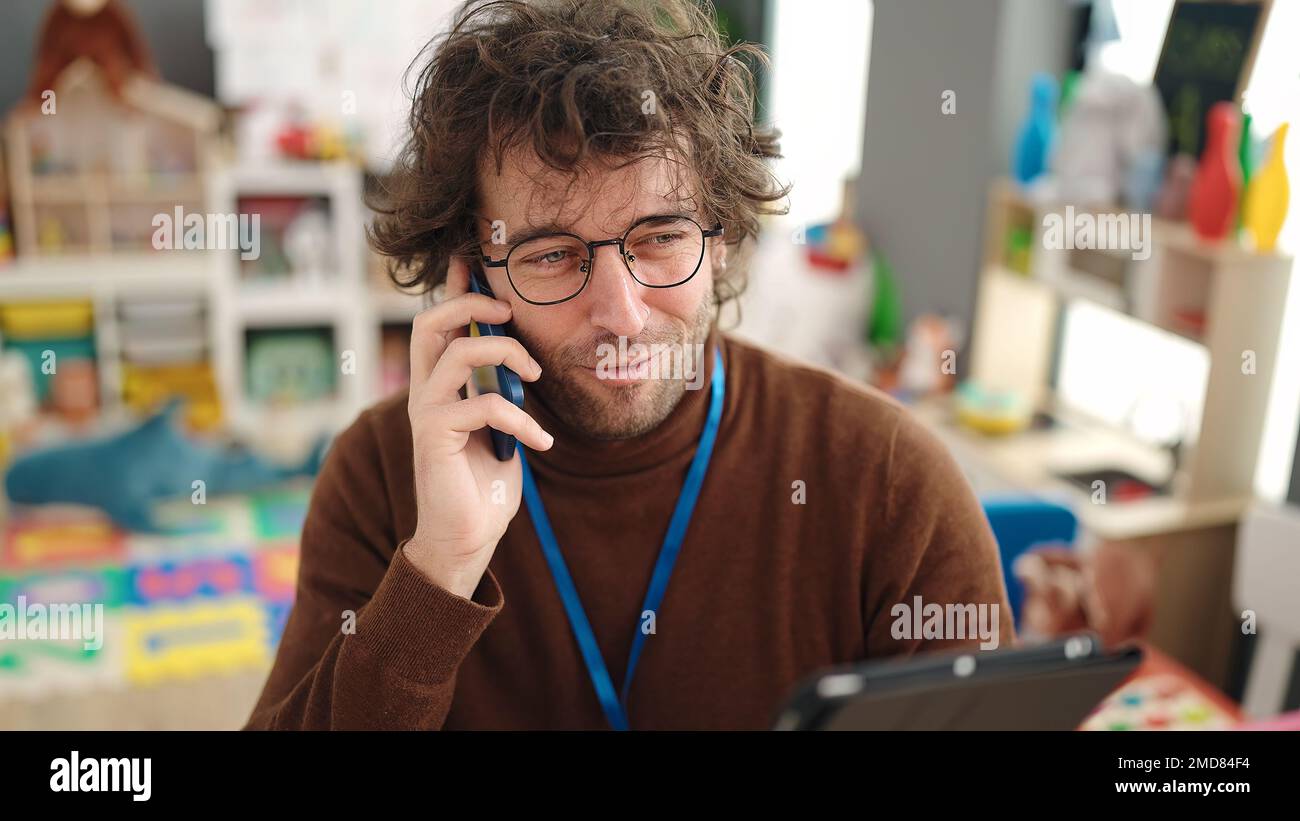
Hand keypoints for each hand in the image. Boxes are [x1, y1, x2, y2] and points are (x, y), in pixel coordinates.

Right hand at [404, 257, 551, 597]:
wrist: (465, 540)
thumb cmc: (483, 487)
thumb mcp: (499, 430)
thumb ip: (501, 395)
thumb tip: (522, 363)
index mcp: (439, 388)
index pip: (438, 325)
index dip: (452, 289)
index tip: (471, 259)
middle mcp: (426, 394)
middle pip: (429, 323)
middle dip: (470, 304)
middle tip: (507, 312)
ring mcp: (427, 414)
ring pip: (457, 352)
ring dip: (506, 354)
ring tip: (535, 378)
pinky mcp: (436, 438)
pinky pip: (481, 404)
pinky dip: (521, 421)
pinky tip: (540, 444)